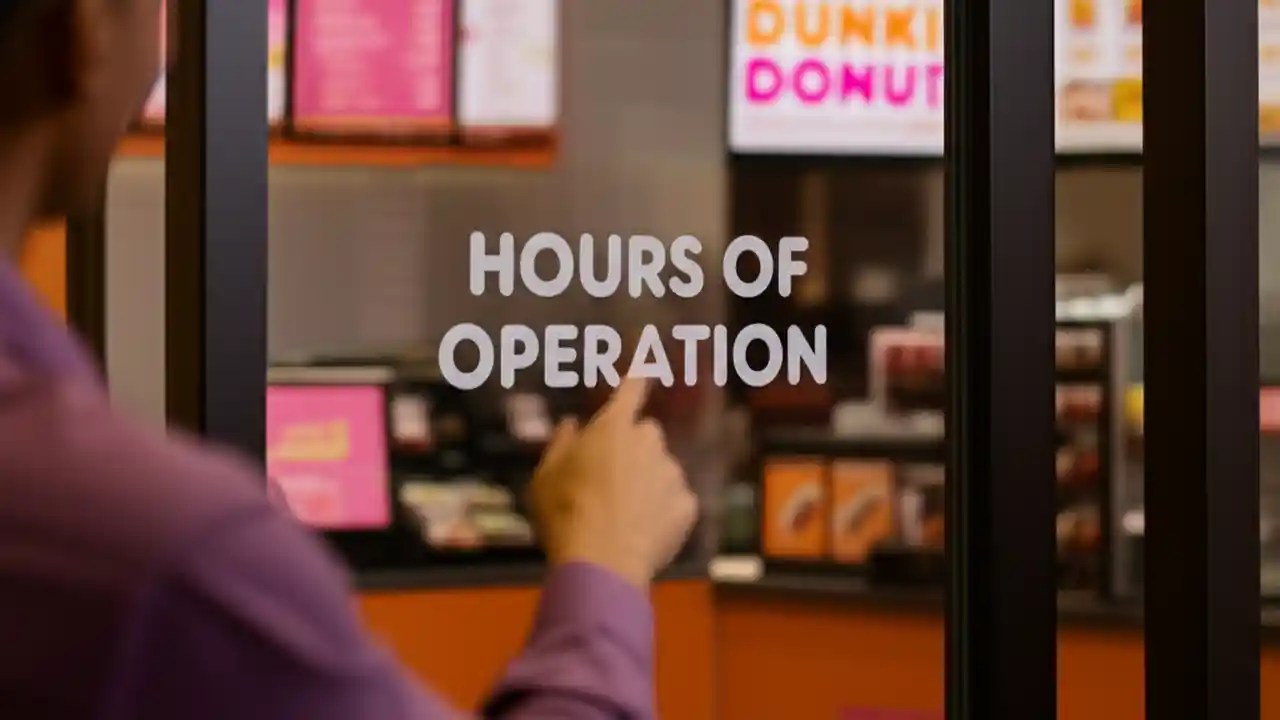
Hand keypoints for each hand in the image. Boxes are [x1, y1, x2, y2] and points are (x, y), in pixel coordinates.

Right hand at [529, 377, 697, 588]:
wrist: (602, 560)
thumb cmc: (565, 513)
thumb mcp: (545, 478)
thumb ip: (560, 445)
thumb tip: (571, 424)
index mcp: (612, 428)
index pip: (630, 391)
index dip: (638, 378)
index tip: (649, 363)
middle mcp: (649, 442)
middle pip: (646, 435)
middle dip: (633, 450)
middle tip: (610, 482)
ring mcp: (672, 473)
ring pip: (662, 470)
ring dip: (648, 483)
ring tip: (624, 517)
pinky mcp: (688, 504)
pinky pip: (675, 502)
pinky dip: (663, 512)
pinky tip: (643, 533)